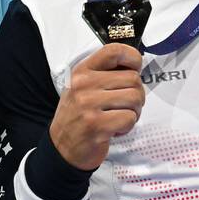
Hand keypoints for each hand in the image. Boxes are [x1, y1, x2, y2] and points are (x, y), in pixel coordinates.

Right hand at [49, 44, 144, 170]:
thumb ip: (105, 75)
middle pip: (132, 78)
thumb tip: (136, 66)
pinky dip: (128, 126)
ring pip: (134, 97)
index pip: (113, 51)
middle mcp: (84, 84)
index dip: (133, 57)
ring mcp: (88, 104)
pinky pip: (129, 118)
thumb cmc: (78, 116)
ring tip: (120, 117)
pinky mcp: (96, 125)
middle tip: (125, 106)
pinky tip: (114, 129)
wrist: (61, 148)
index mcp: (82, 71)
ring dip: (134, 111)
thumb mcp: (83, 88)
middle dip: (137, 94)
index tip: (135, 69)